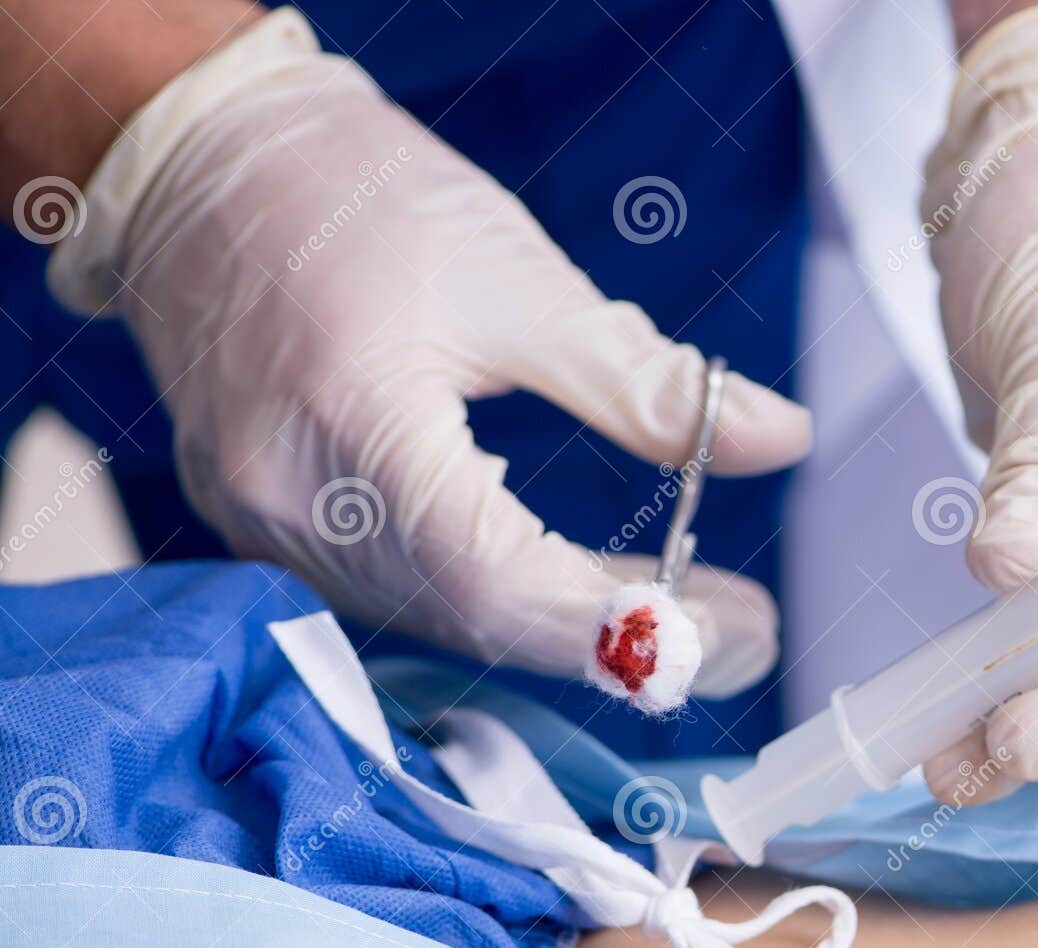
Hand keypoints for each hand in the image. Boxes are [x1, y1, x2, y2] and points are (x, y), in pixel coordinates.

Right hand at [47, 9, 807, 694]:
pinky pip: (400, 593)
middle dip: (617, 635)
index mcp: (352, 423)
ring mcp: (263, 521)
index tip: (730, 632)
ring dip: (563, 622)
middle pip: (476, 620)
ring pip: (442, 620)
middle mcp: (289, 501)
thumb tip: (779, 438)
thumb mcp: (523, 281)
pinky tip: (567, 573)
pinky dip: (496, 596)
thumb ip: (650, 385)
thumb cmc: (350, 194)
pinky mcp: (264, 521)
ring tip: (672, 596)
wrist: (199, 164)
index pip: (496, 581)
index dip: (622, 623)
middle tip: (730, 630)